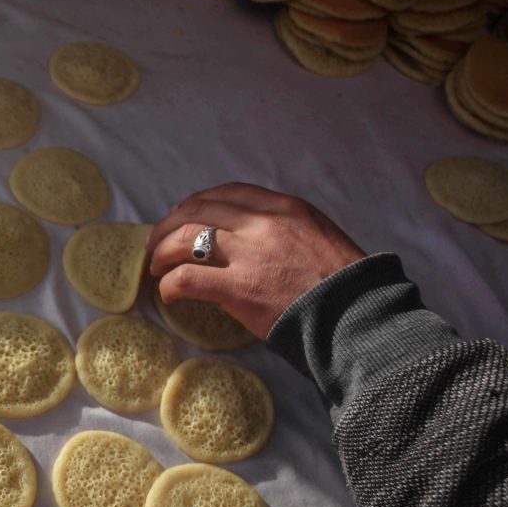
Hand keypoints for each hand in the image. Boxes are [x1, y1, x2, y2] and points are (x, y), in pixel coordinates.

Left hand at [146, 182, 366, 338]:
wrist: (351, 314)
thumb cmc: (338, 282)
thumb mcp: (315, 234)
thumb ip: (280, 228)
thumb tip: (244, 236)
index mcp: (282, 206)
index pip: (225, 193)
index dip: (195, 205)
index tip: (182, 218)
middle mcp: (261, 222)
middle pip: (196, 211)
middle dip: (168, 226)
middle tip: (156, 244)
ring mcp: (247, 254)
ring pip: (183, 239)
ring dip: (162, 253)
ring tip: (156, 268)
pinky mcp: (237, 288)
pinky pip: (187, 278)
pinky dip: (170, 285)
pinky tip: (169, 294)